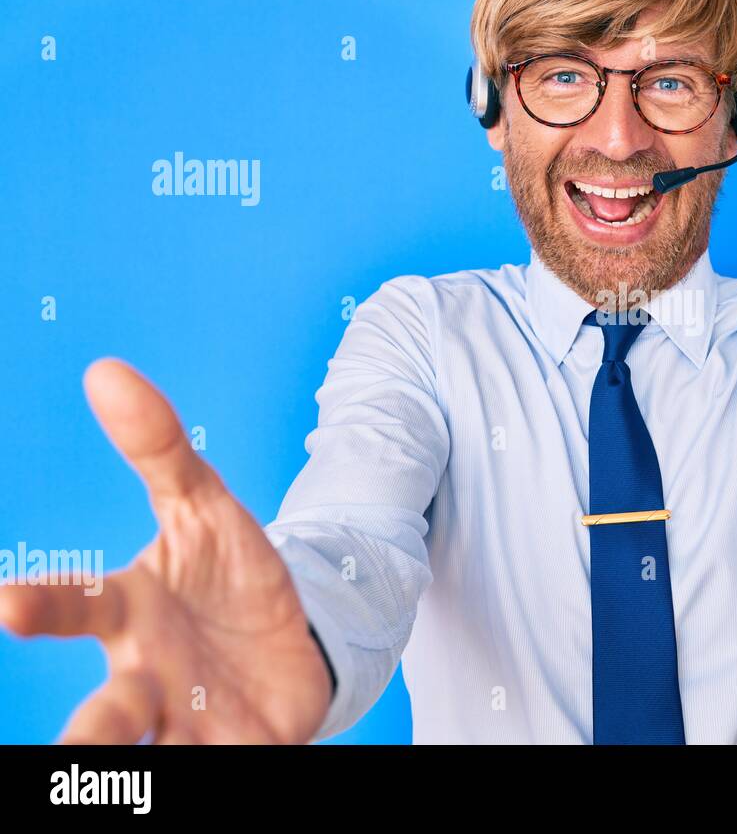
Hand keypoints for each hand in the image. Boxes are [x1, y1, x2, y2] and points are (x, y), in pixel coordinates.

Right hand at [0, 359, 332, 742]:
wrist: (292, 631)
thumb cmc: (226, 572)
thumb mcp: (205, 504)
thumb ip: (160, 447)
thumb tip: (105, 370)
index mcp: (129, 613)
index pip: (78, 607)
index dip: (42, 607)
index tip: (7, 604)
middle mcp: (146, 675)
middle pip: (107, 714)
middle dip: (87, 737)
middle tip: (68, 756)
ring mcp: (190, 720)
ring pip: (155, 758)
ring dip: (139, 772)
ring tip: (119, 783)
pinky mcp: (241, 747)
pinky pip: (231, 767)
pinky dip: (233, 769)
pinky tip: (243, 763)